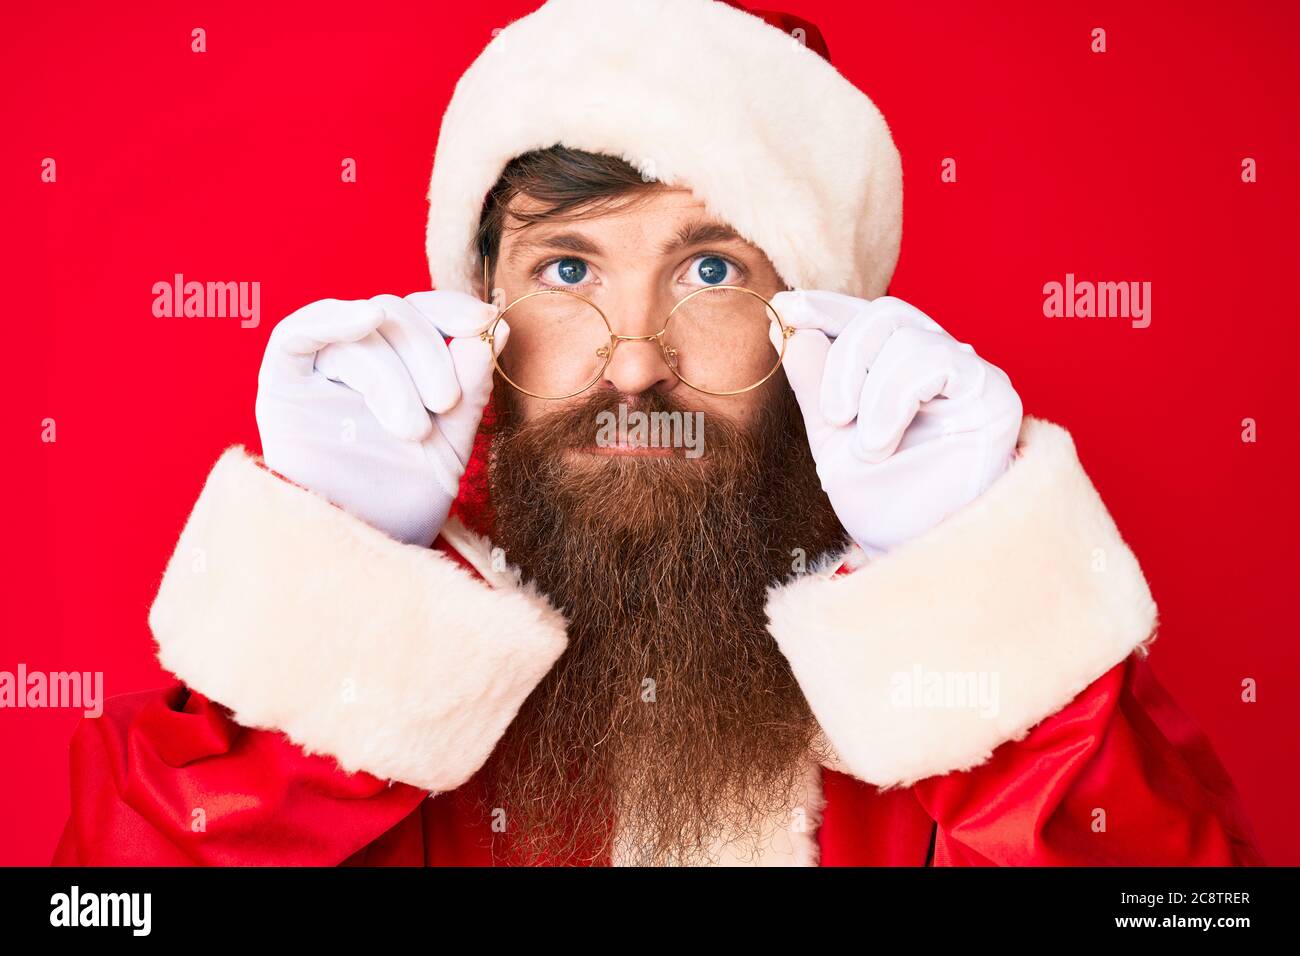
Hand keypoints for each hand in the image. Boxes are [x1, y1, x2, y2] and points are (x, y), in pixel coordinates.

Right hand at [255, 291, 506, 546]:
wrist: (367, 548)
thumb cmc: (406, 500)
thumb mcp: (452, 441)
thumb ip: (470, 386)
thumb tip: (497, 326)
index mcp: (400, 366)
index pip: (423, 313)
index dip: (452, 309)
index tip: (484, 322)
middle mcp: (358, 361)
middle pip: (394, 316)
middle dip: (427, 354)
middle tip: (444, 404)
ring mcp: (318, 373)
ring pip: (359, 335)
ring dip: (393, 375)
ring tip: (412, 431)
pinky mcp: (282, 387)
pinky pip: (296, 335)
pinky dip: (330, 320)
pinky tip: (364, 318)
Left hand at [768, 290, 1022, 557]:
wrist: (912, 551)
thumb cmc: (881, 502)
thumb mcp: (831, 439)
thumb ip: (814, 384)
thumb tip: (788, 326)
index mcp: (899, 370)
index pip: (864, 318)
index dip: (825, 307)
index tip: (784, 309)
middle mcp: (937, 364)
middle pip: (885, 314)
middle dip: (845, 354)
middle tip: (832, 413)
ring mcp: (967, 375)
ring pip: (908, 336)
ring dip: (871, 390)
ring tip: (865, 447)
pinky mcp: (992, 391)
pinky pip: (936, 360)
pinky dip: (894, 397)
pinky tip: (881, 440)